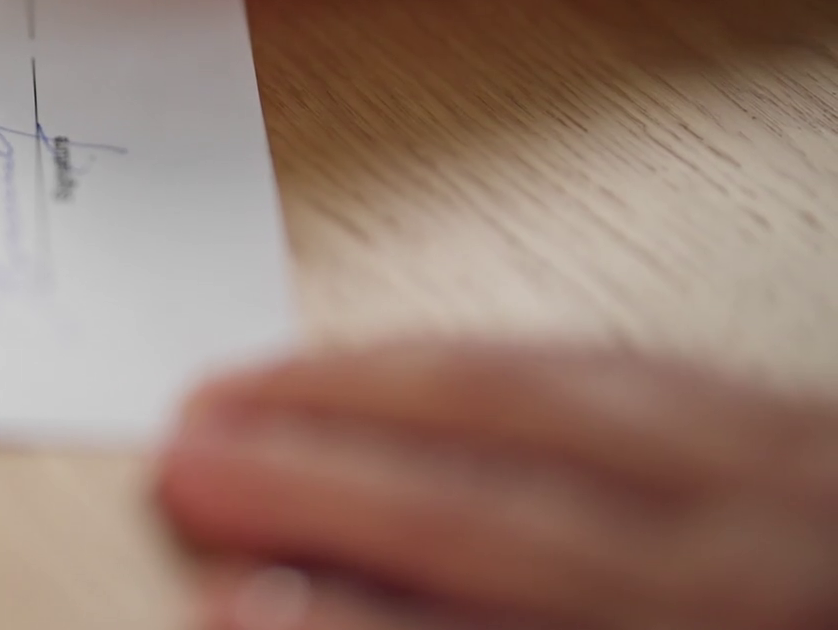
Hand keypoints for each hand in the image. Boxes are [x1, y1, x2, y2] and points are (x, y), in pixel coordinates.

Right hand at [156, 342, 837, 628]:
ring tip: (255, 386)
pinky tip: (416, 366)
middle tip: (187, 448)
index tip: (229, 602)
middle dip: (331, 469)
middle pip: (517, 494)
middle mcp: (775, 554)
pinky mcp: (807, 421)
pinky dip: (492, 359)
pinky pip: (626, 363)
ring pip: (561, 395)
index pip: (525, 617)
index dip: (359, 624)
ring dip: (383, 386)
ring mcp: (798, 471)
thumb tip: (325, 620)